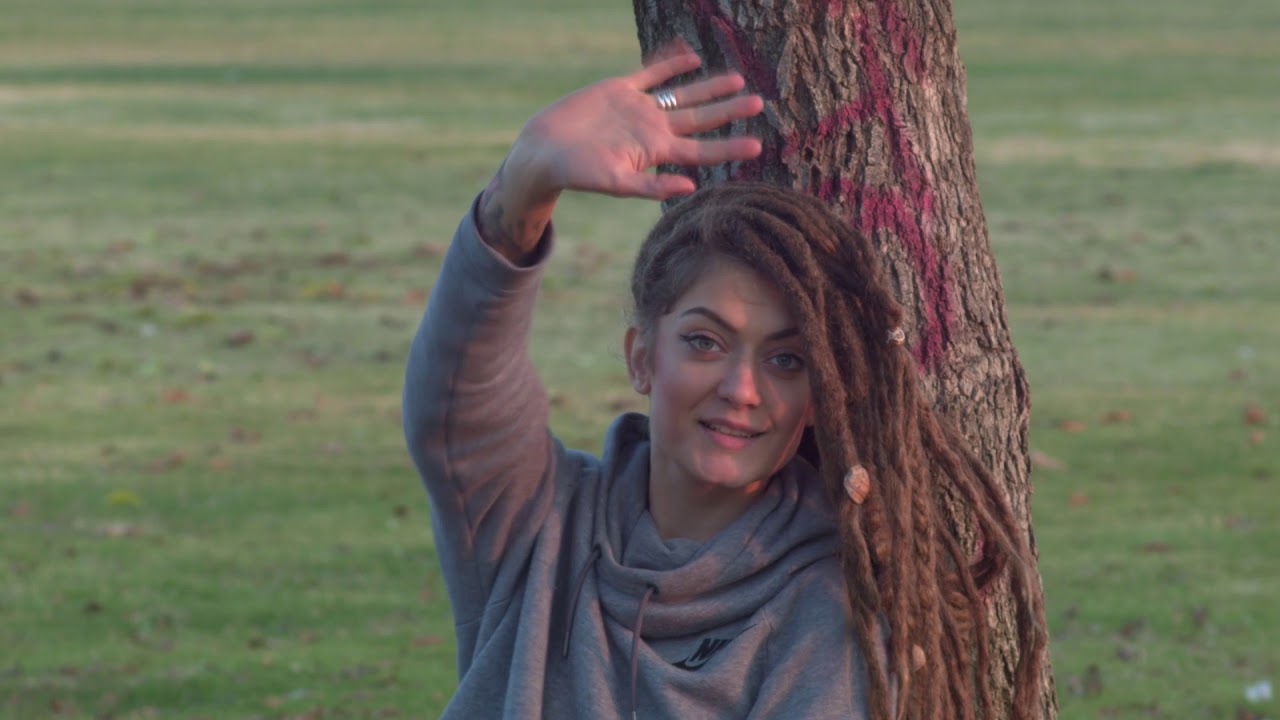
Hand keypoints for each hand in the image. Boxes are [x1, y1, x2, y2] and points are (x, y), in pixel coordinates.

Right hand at [508, 46, 764, 200]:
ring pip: (682, 95)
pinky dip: (671, 64)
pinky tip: (692, 57)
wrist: (544, 151)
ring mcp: (638, 108)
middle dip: (729, 111)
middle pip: (700, 119)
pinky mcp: (620, 90)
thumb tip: (691, 187)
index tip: (758, 145)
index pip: (701, 151)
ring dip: (708, 87)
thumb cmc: (578, 173)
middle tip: (760, 102)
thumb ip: (652, 186)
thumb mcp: (616, 183)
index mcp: (656, 153)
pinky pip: (651, 73)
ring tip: (737, 79)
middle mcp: (652, 130)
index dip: (729, 148)